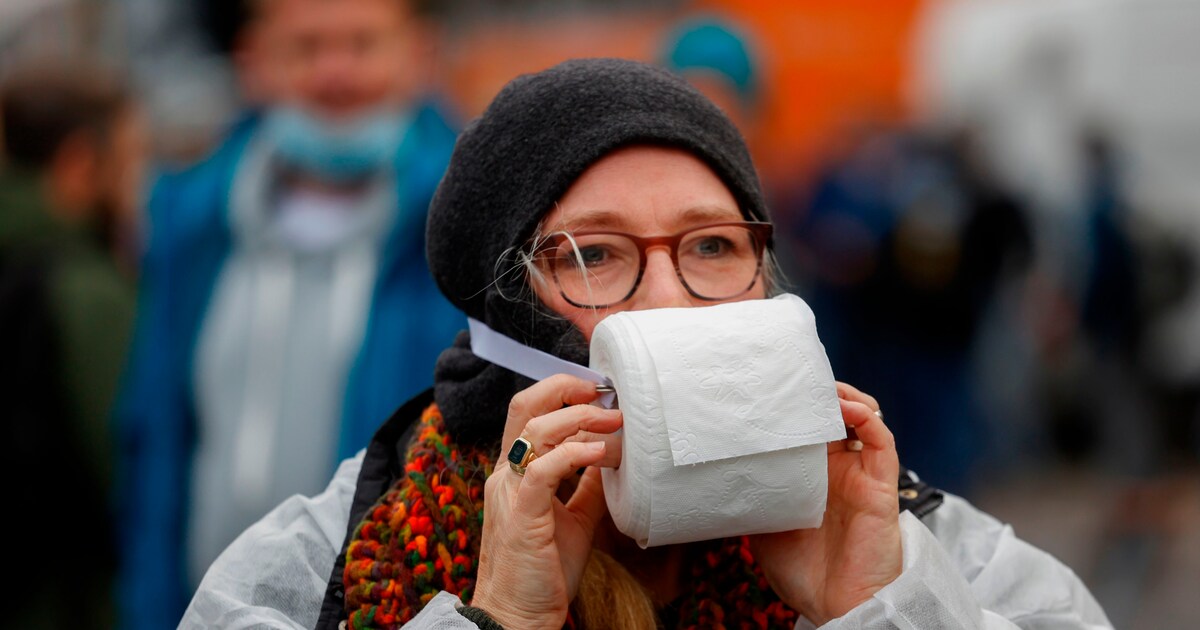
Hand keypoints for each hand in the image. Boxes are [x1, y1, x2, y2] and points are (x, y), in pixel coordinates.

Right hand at [471, 375, 622, 627]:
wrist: (518, 616)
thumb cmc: (543, 572)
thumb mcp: (573, 518)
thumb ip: (586, 485)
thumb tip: (609, 455)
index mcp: (515, 474)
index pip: (529, 414)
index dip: (562, 393)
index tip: (600, 393)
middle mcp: (507, 476)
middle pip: (525, 407)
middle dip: (565, 389)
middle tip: (605, 392)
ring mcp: (511, 493)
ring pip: (535, 431)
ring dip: (580, 418)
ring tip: (614, 422)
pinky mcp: (523, 515)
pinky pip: (544, 470)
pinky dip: (574, 453)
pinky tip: (602, 453)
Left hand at [749, 381, 901, 624]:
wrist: (836, 606)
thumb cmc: (803, 572)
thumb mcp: (764, 525)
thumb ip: (754, 492)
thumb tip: (721, 466)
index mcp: (812, 474)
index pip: (806, 426)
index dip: (792, 404)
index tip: (766, 386)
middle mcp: (838, 468)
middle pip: (832, 413)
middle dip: (814, 390)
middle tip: (789, 377)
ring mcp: (861, 473)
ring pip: (861, 416)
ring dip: (842, 395)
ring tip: (819, 386)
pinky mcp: (881, 483)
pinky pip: (881, 440)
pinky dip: (867, 416)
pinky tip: (847, 407)